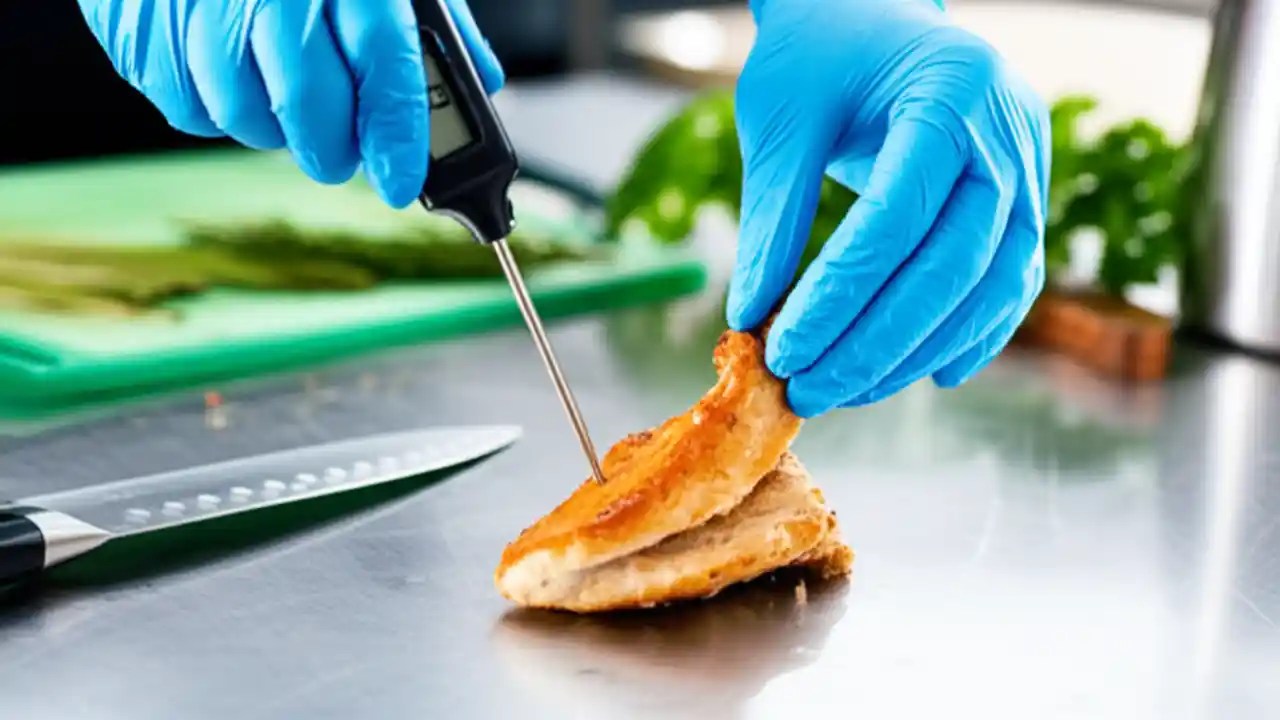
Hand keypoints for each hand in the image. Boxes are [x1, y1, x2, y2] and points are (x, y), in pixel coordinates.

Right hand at [77, 0, 503, 207]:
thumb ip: (425, 26)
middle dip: (332, 150)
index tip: (404, 184)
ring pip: (242, 112)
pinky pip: (186, 107)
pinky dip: (214, 109)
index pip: (384, 61)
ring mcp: (198, 4)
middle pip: (307, 99)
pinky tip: (227, 73)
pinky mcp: (141, 28)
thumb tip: (475, 85)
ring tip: (278, 92)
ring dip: (271, 128)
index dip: (397, 136)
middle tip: (340, 156)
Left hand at [726, 0, 1048, 416]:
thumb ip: (773, 219)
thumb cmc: (821, 51)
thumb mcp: (784, 120)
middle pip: (953, 265)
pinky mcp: (1027, 199)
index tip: (782, 352)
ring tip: (846, 390)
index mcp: (949, 91)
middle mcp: (1007, 132)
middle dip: (876, 343)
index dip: (838, 298)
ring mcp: (1030, 166)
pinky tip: (926, 375)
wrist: (873, 9)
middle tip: (808, 390)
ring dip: (918, 353)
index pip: (895, 220)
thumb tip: (750, 316)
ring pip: (992, 286)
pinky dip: (971, 335)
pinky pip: (1011, 283)